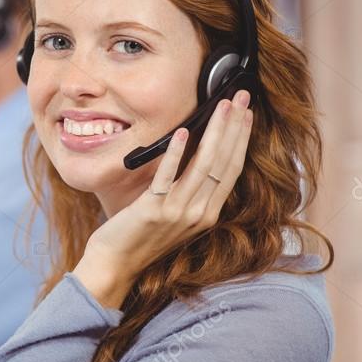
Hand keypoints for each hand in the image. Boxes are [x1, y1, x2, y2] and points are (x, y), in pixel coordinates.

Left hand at [74, 90, 253, 307]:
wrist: (115, 264)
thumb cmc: (141, 235)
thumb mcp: (175, 214)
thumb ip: (189, 190)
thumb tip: (196, 153)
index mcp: (208, 214)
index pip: (232, 169)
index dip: (241, 139)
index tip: (246, 113)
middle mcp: (199, 214)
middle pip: (224, 162)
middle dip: (235, 127)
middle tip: (241, 97)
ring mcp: (178, 213)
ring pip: (204, 166)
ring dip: (214, 133)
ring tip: (220, 107)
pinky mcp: (154, 211)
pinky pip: (167, 178)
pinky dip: (175, 154)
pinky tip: (182, 132)